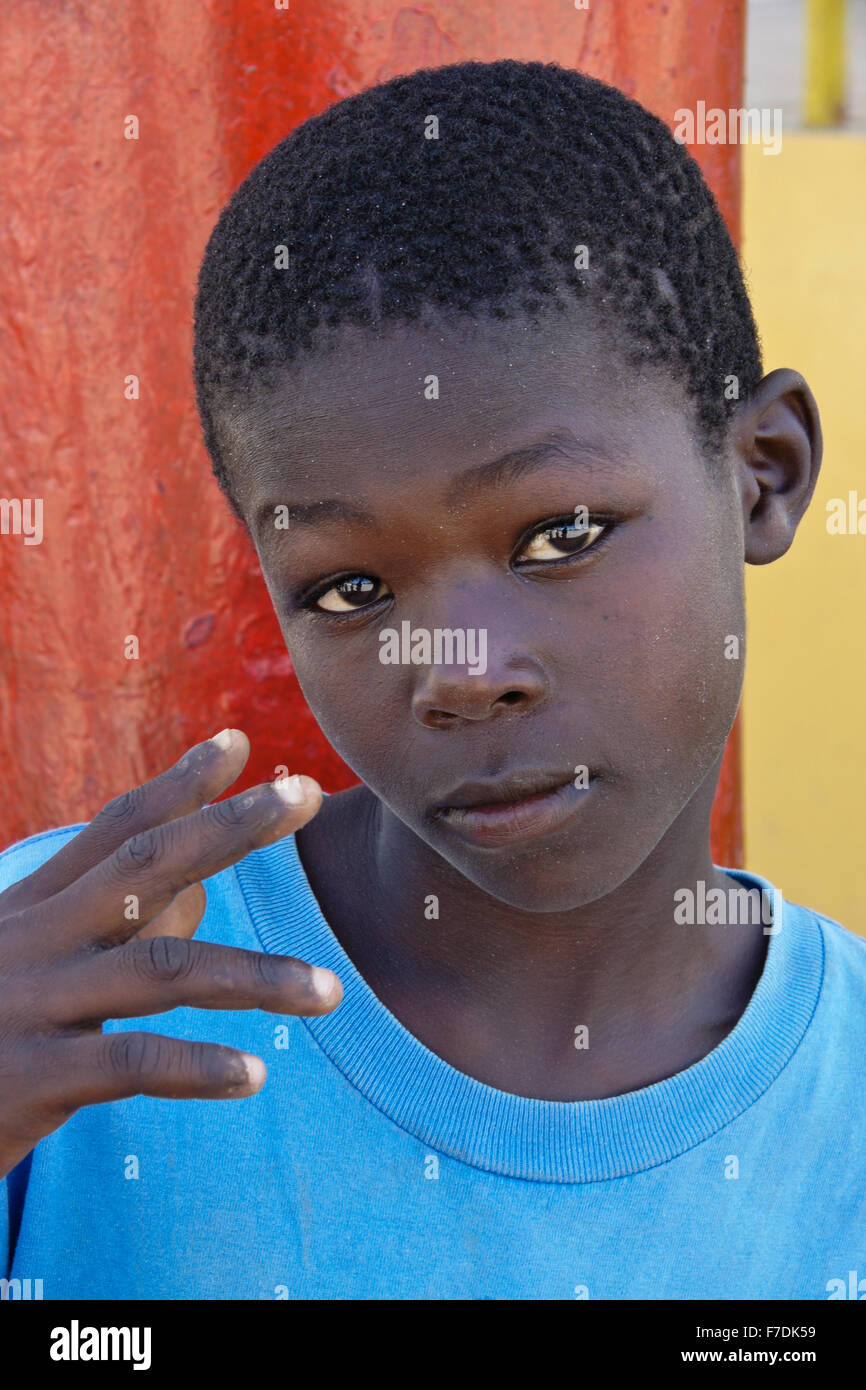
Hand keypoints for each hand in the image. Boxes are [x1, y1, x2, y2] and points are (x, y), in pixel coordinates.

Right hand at [0, 729, 340, 1180]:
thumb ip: (104, 927)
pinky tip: (254, 1075)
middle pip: (144, 867)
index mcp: (33, 908)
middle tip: (303, 797)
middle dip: (228, 827)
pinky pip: (129, 1065)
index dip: (178, 784)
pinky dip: (197, 1068)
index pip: (113, 828)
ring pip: (159, 974)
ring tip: (329, 992)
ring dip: (254, 978)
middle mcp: (35, 940)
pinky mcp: (29, 1078)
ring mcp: (32, 1004)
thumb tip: (197, 895)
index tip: (238, 742)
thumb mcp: (26, 964)